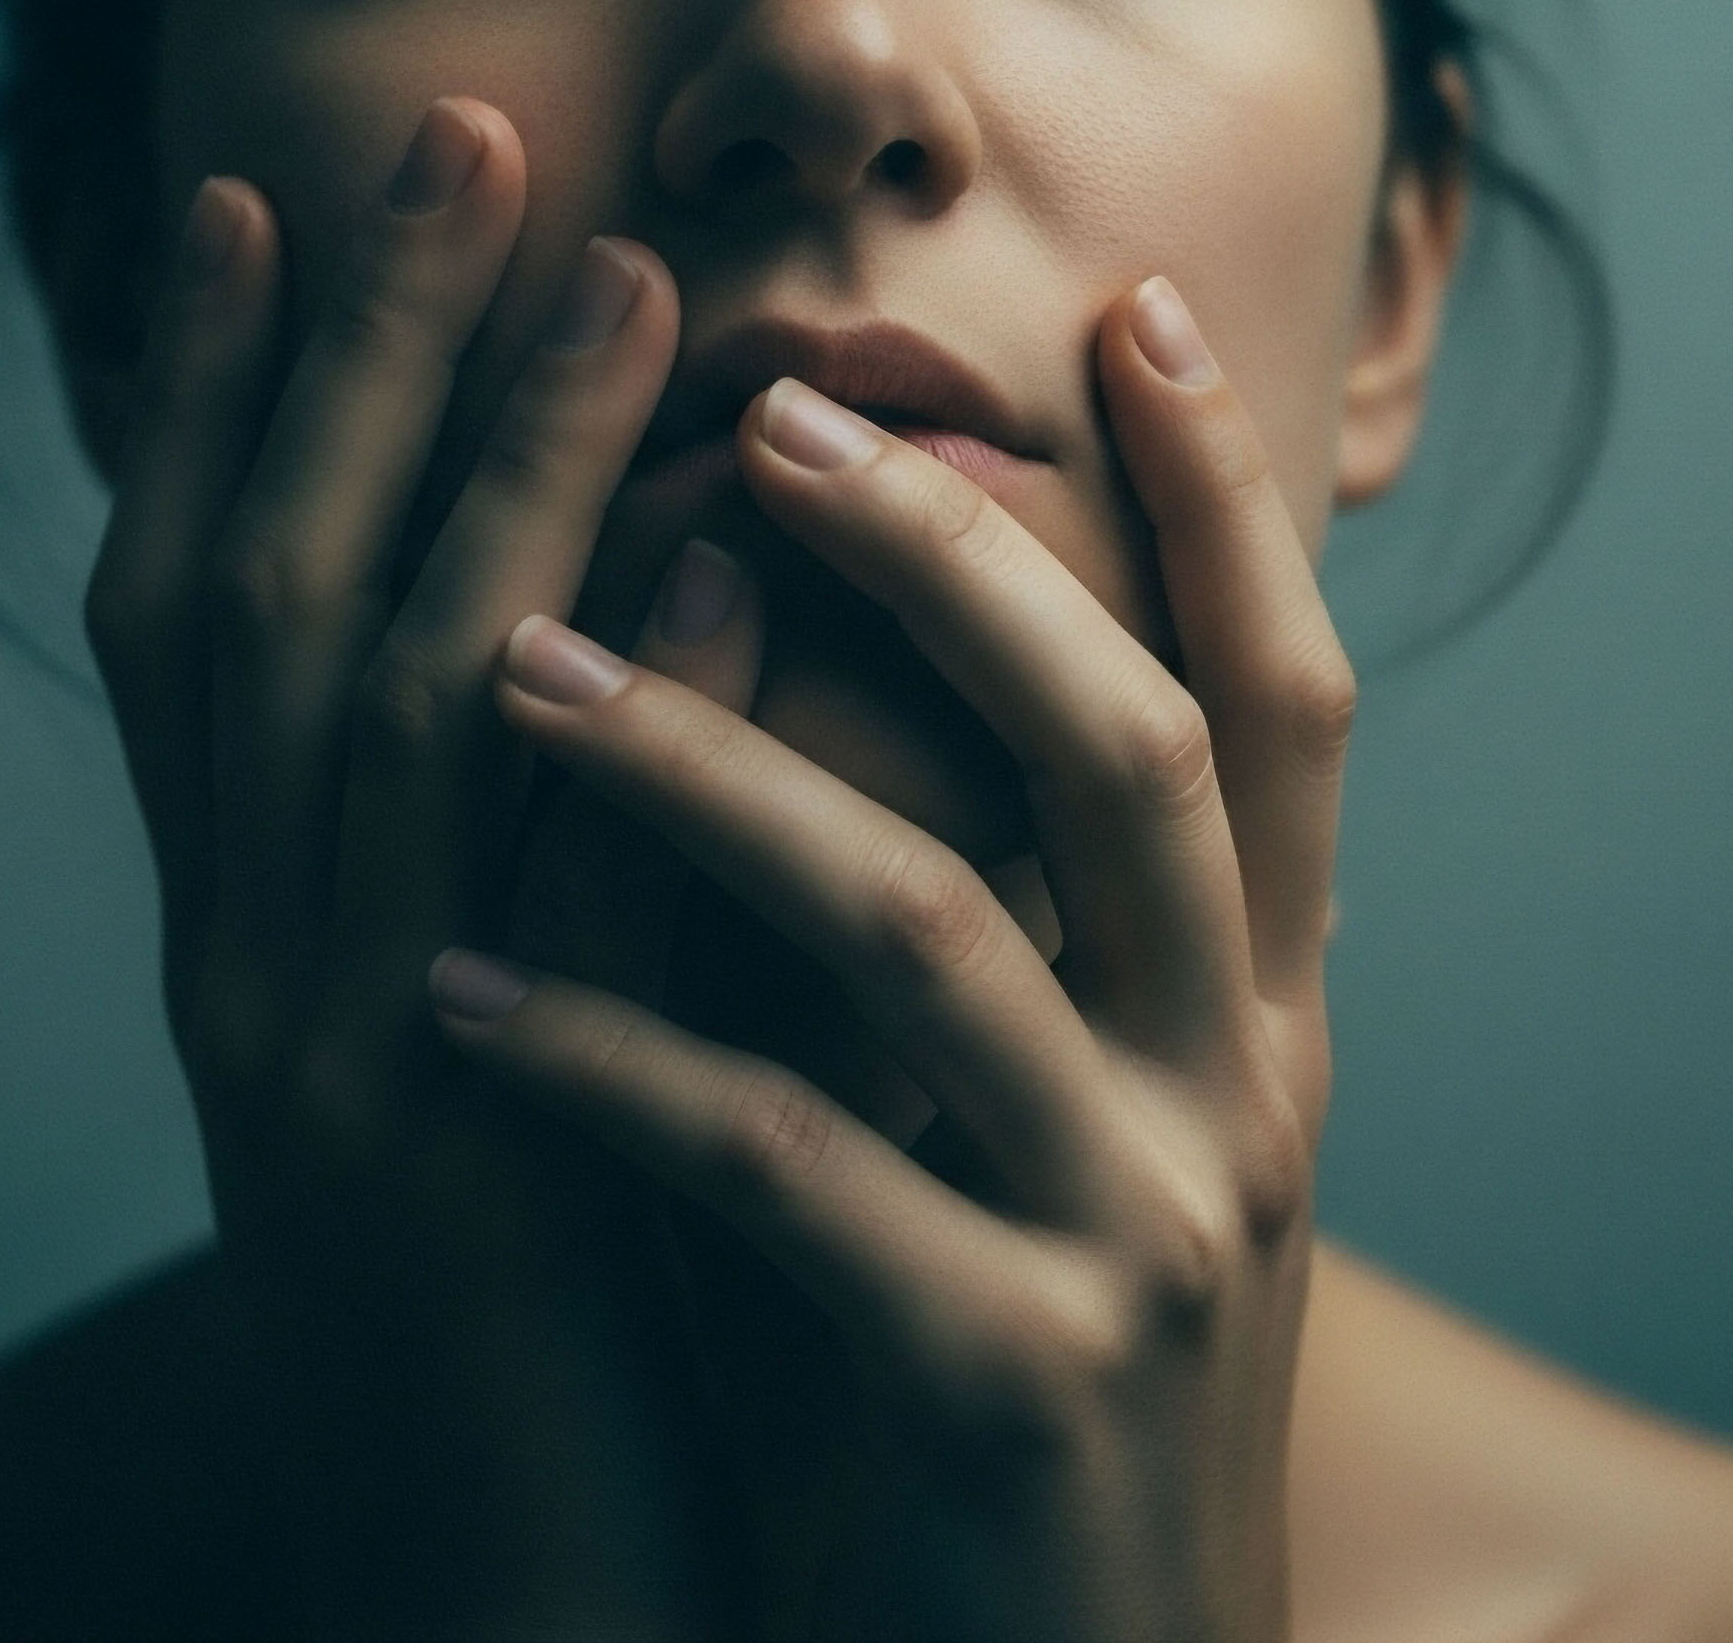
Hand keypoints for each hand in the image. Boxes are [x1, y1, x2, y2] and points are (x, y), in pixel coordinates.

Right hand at [82, 96, 749, 1638]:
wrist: (514, 1620)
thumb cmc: (531, 1338)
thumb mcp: (488, 1056)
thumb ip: (521, 855)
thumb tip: (648, 606)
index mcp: (241, 943)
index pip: (189, 620)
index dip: (213, 402)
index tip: (268, 191)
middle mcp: (249, 976)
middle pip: (268, 598)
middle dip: (356, 355)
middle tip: (450, 127)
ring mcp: (339, 1073)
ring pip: (395, 710)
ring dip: (498, 472)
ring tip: (617, 273)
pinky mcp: (478, 1176)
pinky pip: (554, 897)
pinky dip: (636, 713)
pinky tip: (719, 561)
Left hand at [439, 275, 1343, 1642]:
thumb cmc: (1034, 1424)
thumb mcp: (1094, 1167)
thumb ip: (1049, 965)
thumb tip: (917, 710)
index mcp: (1261, 1035)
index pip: (1288, 713)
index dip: (1228, 510)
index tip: (1132, 308)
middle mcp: (1236, 1108)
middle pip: (1136, 757)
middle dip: (954, 562)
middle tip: (761, 407)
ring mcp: (1136, 1247)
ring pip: (926, 931)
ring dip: (699, 772)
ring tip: (501, 656)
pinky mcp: (1000, 1391)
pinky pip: (776, 1170)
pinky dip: (599, 1062)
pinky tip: (444, 990)